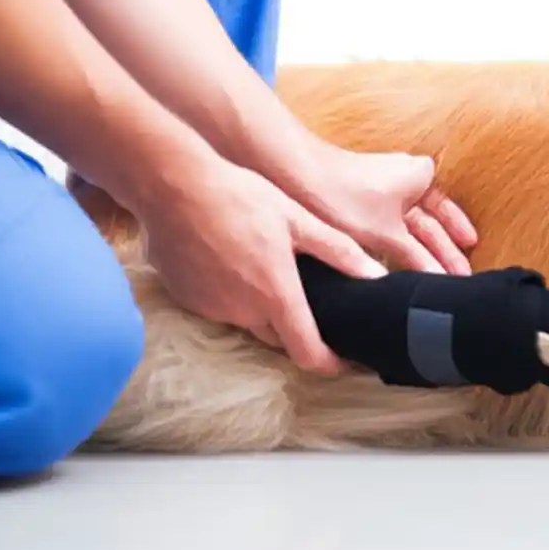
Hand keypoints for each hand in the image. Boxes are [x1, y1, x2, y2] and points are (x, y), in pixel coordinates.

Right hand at [136, 156, 385, 374]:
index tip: (343, 361)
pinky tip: (231, 259)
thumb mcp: (297, 218)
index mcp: (276, 295)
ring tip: (264, 267)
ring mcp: (211, 308)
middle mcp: (242, 312)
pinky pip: (218, 305)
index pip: (308, 353)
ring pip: (246, 319)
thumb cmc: (237, 196)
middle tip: (308, 301)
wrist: (172, 185)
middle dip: (296, 328)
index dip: (330, 364)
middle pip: (278, 336)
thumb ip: (338, 251)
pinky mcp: (187, 298)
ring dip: (260, 305)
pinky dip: (230, 293)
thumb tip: (376, 275)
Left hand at [293, 145, 478, 274]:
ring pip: (410, 229)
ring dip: (421, 254)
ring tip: (436, 282)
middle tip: (459, 282)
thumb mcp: (387, 234)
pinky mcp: (364, 202)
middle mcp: (407, 179)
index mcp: (422, 176)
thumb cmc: (345, 195)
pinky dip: (399, 248)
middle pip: (430, 225)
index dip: (457, 246)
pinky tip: (403, 270)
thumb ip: (417, 258)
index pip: (446, 218)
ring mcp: (385, 191)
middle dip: (443, 254)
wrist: (297, 175)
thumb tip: (440, 281)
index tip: (468, 269)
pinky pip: (391, 229)